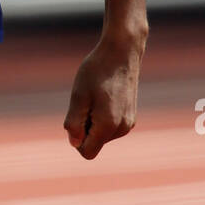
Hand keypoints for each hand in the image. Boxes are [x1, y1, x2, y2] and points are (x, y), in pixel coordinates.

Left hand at [63, 35, 142, 159]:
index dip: (75, 139)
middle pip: (95, 143)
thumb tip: (74, 143)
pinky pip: (110, 127)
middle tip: (85, 101)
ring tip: (95, 96)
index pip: (87, 152)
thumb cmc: (96, 71)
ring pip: (102, 135)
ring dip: (93, 121)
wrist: (122, 51)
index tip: (75, 116)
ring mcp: (128, 122)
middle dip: (85, 128)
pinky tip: (103, 96)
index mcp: (108, 126)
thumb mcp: (78, 96)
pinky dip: (102, 117)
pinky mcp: (130, 116)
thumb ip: (74, 123)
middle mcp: (122, 128)